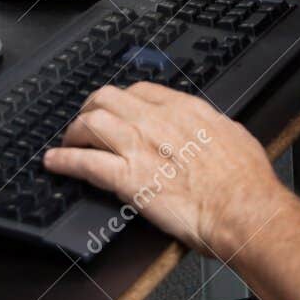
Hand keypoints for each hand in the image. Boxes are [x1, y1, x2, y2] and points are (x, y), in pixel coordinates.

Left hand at [44, 83, 283, 255]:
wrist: (243, 209)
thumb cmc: (246, 181)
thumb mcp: (234, 136)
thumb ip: (213, 129)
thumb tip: (211, 131)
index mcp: (185, 110)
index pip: (141, 91)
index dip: (122, 99)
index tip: (117, 109)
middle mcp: (158, 121)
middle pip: (108, 98)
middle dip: (90, 108)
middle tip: (85, 122)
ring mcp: (140, 147)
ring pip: (91, 123)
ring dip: (74, 132)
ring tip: (68, 143)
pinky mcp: (128, 179)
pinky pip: (84, 162)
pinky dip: (63, 161)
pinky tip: (53, 163)